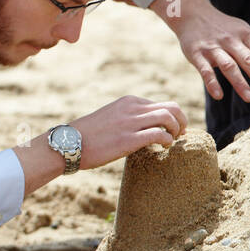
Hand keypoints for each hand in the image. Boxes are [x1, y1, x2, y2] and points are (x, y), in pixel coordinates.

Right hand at [71, 96, 188, 167]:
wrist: (67, 144)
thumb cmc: (88, 136)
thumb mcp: (111, 118)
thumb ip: (129, 118)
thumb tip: (146, 127)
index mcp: (129, 102)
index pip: (162, 104)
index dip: (174, 117)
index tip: (175, 130)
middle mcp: (132, 108)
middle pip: (171, 107)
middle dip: (182, 120)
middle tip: (181, 134)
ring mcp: (131, 123)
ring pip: (169, 118)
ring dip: (177, 130)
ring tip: (173, 141)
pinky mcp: (129, 139)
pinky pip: (159, 134)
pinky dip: (167, 141)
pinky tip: (164, 148)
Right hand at [150, 0, 249, 100]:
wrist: (192, 13)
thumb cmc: (223, 28)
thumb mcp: (242, 32)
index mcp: (246, 34)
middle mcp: (231, 40)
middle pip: (249, 61)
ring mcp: (213, 47)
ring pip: (229, 66)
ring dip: (240, 83)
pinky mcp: (197, 54)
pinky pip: (206, 70)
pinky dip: (212, 83)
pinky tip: (219, 96)